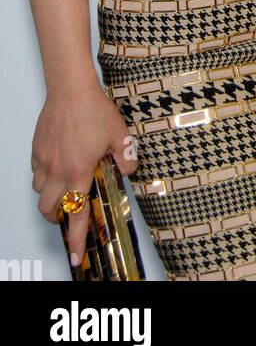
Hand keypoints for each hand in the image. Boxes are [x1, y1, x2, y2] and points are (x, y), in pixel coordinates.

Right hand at [31, 77, 138, 268]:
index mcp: (79, 173)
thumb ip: (126, 158)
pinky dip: (43, 174)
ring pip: (39, 192)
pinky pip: (36, 171)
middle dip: (57, 217)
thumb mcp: (120, 136)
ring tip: (63, 187)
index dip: (74, 239)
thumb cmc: (94, 110)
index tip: (74, 255)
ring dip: (49, 195)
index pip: (76, 216)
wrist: (71, 89)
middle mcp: (58, 171)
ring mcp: (45, 161)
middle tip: (68, 214)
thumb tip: (130, 171)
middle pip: (48, 210)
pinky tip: (56, 164)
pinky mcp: (37, 149)